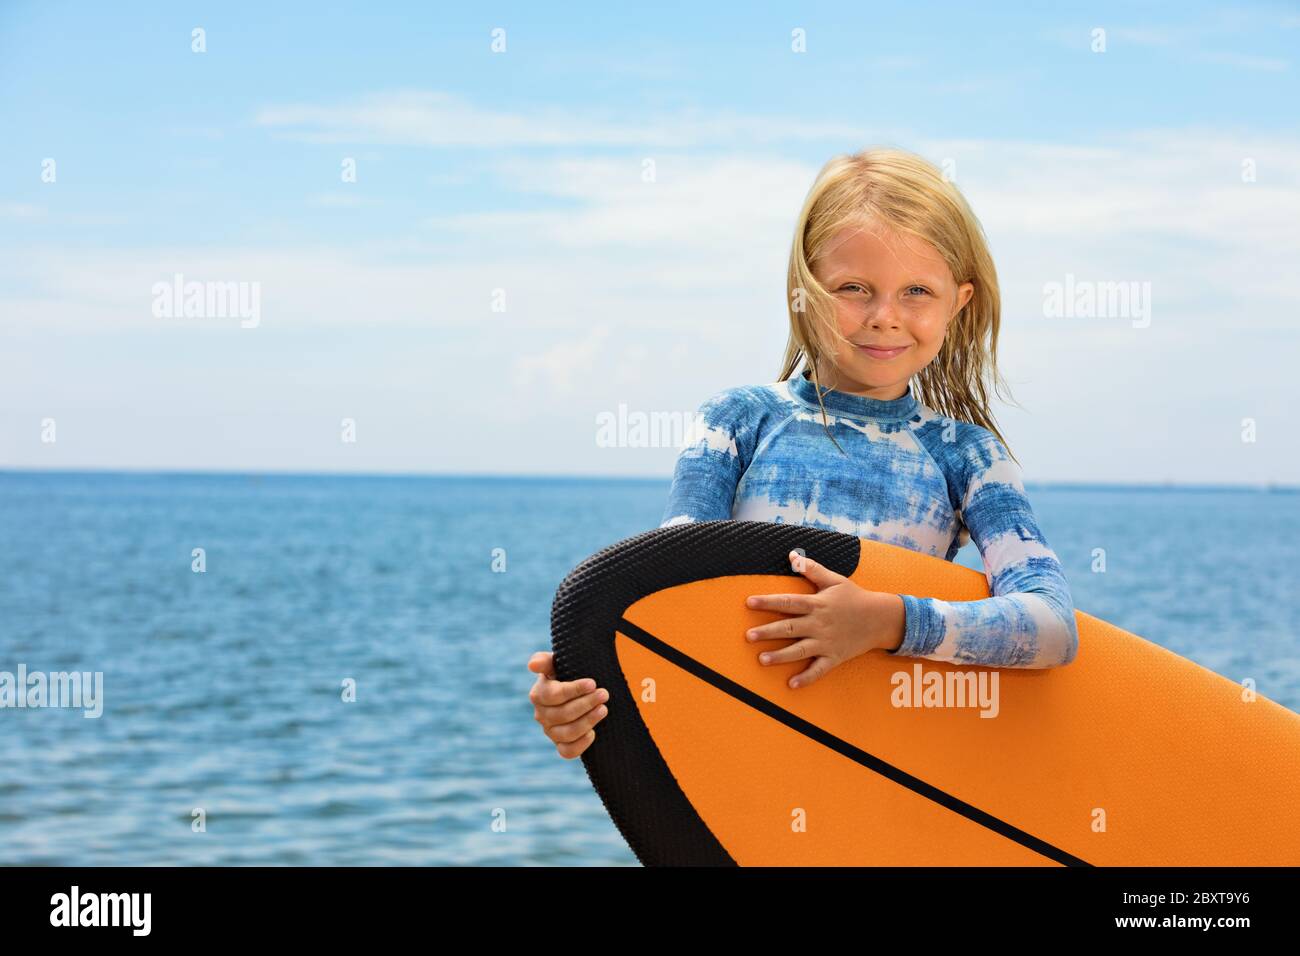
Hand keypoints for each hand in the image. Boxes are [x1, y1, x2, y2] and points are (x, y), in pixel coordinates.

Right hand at [527, 651, 608, 758]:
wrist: (581, 693)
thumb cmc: (569, 674)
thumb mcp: (558, 664)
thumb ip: (544, 661)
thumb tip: (532, 666)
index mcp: (539, 694)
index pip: (554, 695)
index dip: (574, 690)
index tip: (593, 683)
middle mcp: (541, 714)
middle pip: (562, 714)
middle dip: (586, 704)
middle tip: (604, 694)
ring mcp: (550, 732)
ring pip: (566, 733)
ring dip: (587, 721)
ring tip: (603, 710)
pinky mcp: (560, 745)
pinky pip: (567, 751)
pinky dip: (581, 744)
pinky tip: (593, 733)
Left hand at [745, 549, 904, 688]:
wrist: (881, 619)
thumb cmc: (854, 597)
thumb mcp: (834, 580)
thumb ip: (811, 569)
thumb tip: (792, 555)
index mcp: (817, 604)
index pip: (788, 602)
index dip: (768, 602)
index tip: (749, 602)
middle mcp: (819, 624)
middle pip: (790, 628)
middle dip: (768, 632)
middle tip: (748, 636)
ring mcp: (826, 642)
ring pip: (800, 650)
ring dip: (780, 655)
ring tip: (761, 659)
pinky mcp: (834, 656)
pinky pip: (819, 669)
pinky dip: (806, 678)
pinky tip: (791, 684)